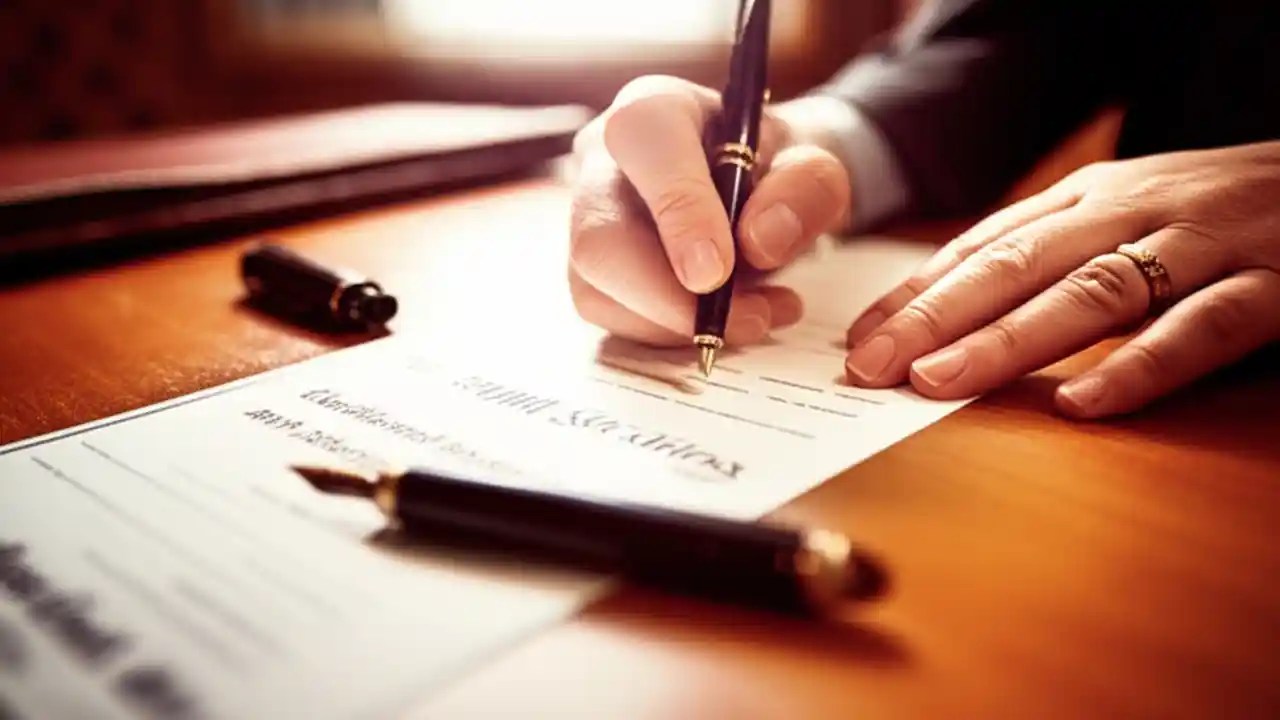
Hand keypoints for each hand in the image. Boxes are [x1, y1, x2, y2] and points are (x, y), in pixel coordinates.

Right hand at [568, 76, 850, 345]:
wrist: (758, 189)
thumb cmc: (773, 168)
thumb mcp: (814, 163)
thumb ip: (805, 188)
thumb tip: (760, 240)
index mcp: (655, 109)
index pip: (644, 142)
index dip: (677, 210)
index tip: (717, 272)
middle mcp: (602, 160)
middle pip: (600, 238)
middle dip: (669, 298)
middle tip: (747, 319)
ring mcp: (586, 220)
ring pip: (598, 290)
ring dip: (681, 324)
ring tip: (760, 314)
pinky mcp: (588, 273)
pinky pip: (613, 320)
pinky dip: (675, 335)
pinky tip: (729, 320)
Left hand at [844, 141, 1279, 417]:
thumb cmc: (1217, 210)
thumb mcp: (1126, 214)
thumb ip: (1052, 254)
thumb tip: (953, 314)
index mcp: (1094, 196)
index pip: (985, 244)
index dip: (917, 294)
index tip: (859, 343)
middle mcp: (1137, 211)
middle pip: (1020, 263)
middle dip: (937, 316)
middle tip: (872, 367)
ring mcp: (1203, 246)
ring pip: (1094, 292)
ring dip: (1010, 339)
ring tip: (941, 380)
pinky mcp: (1275, 286)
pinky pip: (1202, 328)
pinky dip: (1141, 368)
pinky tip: (1084, 404)